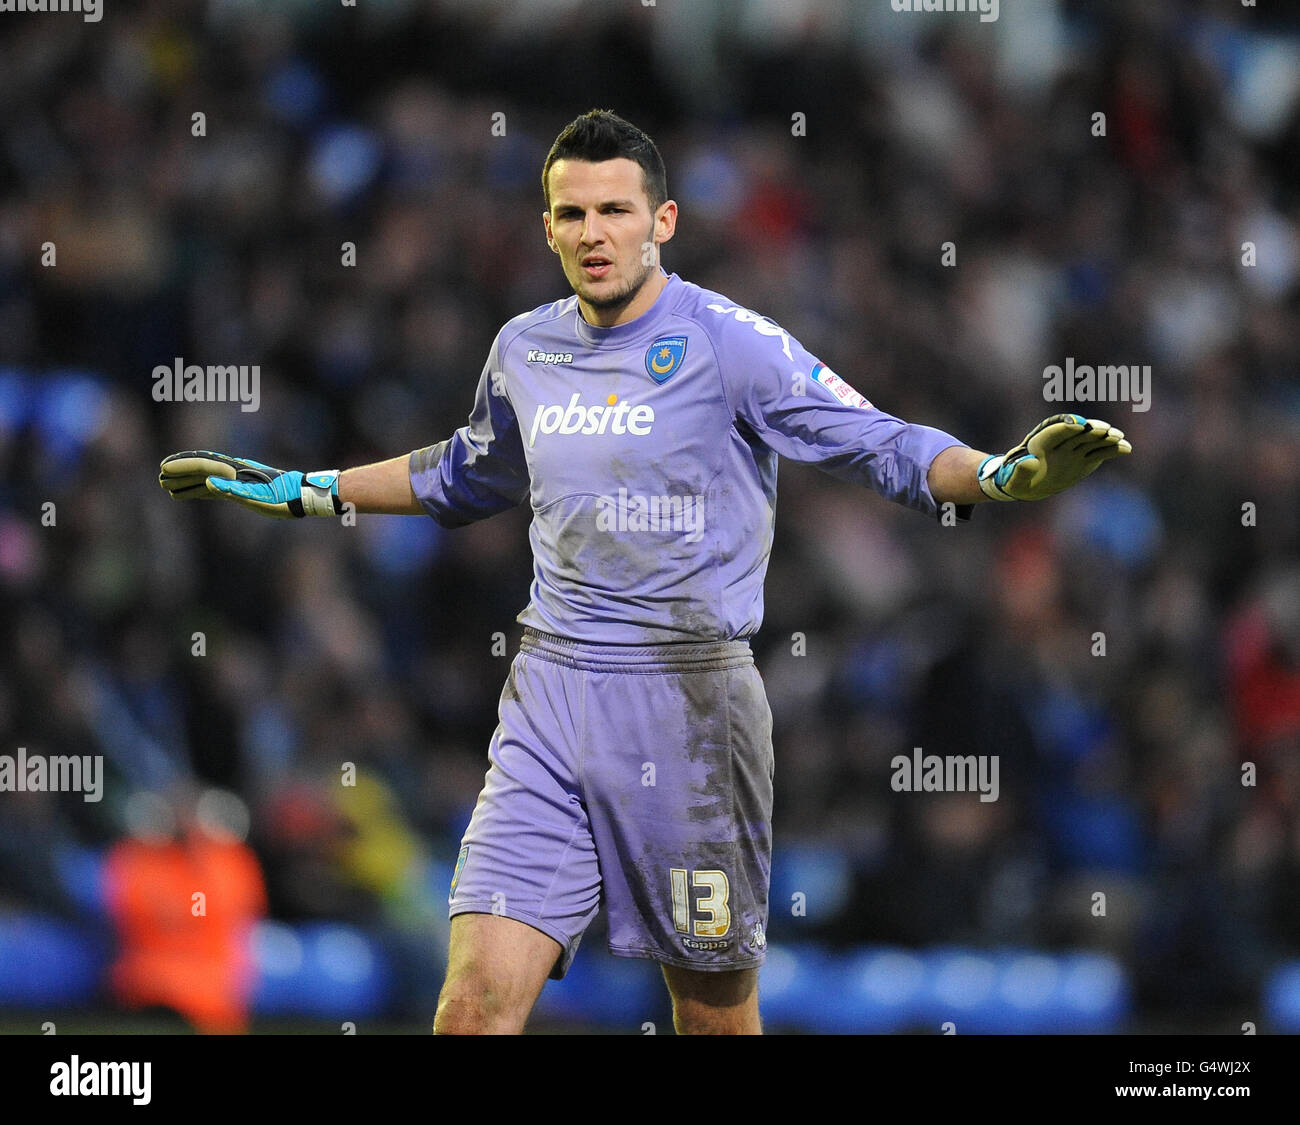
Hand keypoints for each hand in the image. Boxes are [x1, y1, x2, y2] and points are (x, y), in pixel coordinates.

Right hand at [158, 450, 341, 517]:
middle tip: (160, 477)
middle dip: (180, 472)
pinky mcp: (241, 488)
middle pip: (201, 468)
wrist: (301, 496)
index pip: (203, 465)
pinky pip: (215, 487)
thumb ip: (232, 489)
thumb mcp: (258, 497)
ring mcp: (236, 479)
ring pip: (206, 477)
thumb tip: (209, 482)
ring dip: (187, 481)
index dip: (183, 467)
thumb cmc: (282, 498)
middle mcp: (233, 471)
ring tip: (169, 487)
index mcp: (235, 471)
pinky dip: (201, 489)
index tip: (164, 469)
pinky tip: (194, 492)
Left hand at [977, 414, 1131, 500]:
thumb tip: (1028, 462)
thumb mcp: (1014, 480)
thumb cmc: (1016, 481)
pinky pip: (1100, 453)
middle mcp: (1060, 443)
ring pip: (1091, 441)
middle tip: (1105, 430)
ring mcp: (1074, 450)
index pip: (1055, 431)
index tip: (1079, 425)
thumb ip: (1020, 471)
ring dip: (1105, 438)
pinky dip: (1112, 450)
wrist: (1028, 485)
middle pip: (1077, 433)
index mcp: (1041, 443)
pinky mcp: (1085, 459)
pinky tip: (1126, 449)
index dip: (1066, 427)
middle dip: (1090, 430)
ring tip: (1119, 438)